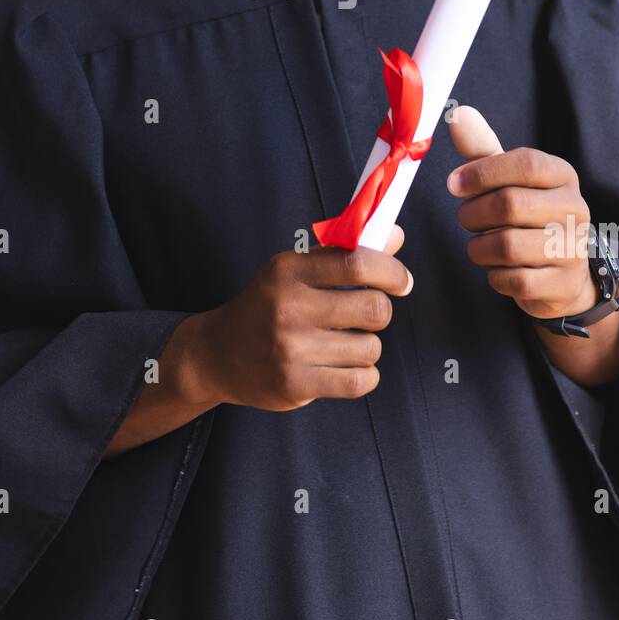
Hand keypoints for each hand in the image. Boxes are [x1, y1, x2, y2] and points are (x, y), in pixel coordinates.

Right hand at [186, 225, 410, 410]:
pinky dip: (363, 375)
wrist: (216, 353)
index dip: (392, 272)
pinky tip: (346, 366)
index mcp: (289, 269)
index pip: (358, 262)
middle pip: (374, 308)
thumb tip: (396, 234)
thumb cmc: (266, 305)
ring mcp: (290, 348)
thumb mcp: (295, 269)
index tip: (402, 281)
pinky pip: (359, 381)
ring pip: (370, 347)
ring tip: (344, 343)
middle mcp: (288, 306)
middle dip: (380, 311)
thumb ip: (345, 252)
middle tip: (367, 314)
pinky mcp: (295, 385)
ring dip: (367, 346)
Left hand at [446, 106, 597, 321]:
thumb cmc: (525, 216)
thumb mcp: (506, 180)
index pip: (525, 163)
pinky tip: (498, 268)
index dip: (482, 172)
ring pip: (508, 245)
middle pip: (510, 205)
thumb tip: (458, 113)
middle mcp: (576, 208)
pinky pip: (515, 280)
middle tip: (466, 219)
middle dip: (473, 214)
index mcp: (563, 175)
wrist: (560, 273)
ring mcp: (575, 248)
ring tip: (480, 244)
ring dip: (479, 248)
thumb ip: (481, 149)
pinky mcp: (565, 284)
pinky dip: (495, 275)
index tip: (453, 183)